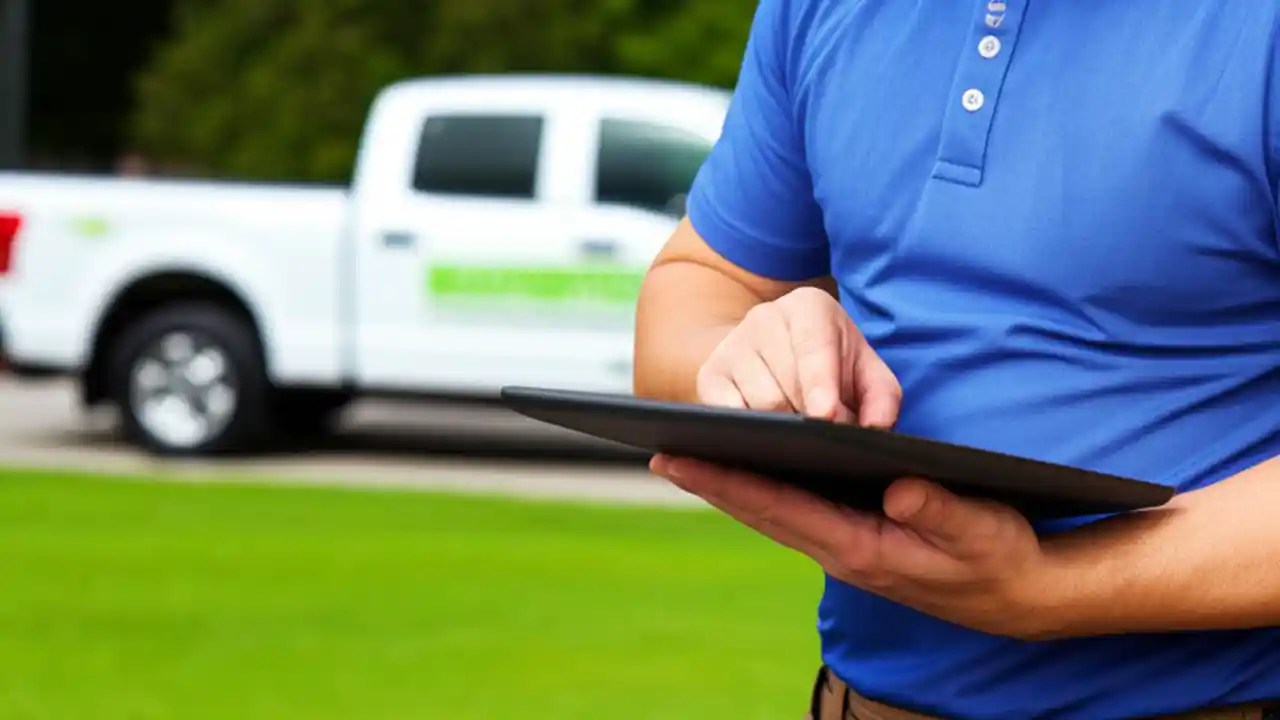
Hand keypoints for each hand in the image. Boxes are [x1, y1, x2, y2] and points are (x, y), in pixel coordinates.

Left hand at [649, 456, 1052, 638]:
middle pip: (762, 511)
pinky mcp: (856, 539)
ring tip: (689, 457)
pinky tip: (749, 470)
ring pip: (774, 513)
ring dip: (731, 486)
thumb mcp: (979, 531)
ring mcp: (846, 547)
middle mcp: (842, 550)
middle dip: (711, 482)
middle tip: (660, 454)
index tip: (682, 460)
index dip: (728, 482)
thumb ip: (939, 511)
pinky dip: (764, 490)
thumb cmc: (999, 559)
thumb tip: (898, 489)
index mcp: (861, 548)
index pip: (780, 508)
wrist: (1020, 595)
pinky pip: (797, 512)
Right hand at [697, 287, 900, 426]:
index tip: (826, 415)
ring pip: (758, 402)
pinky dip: (751, 431)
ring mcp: (732, 345)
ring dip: (782, 427)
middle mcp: (765, 317)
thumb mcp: (864, 373)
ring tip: (798, 429)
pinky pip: (728, 413)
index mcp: (808, 306)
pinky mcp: (709, 375)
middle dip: (807, 417)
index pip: (813, 346)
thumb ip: (882, 398)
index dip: (820, 383)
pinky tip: (767, 432)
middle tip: (824, 435)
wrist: (774, 355)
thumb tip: (876, 427)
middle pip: (786, 383)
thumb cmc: (830, 366)